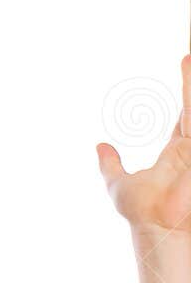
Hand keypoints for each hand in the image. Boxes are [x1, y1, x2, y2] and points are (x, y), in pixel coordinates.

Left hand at [98, 56, 190, 237]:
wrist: (158, 229)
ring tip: (188, 55)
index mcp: (179, 151)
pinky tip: (188, 69)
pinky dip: (190, 96)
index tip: (188, 62)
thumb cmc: (144, 214)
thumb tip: (100, 146)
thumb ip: (111, 164)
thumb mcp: (119, 183)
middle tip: (189, 52)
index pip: (187, 113)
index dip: (189, 89)